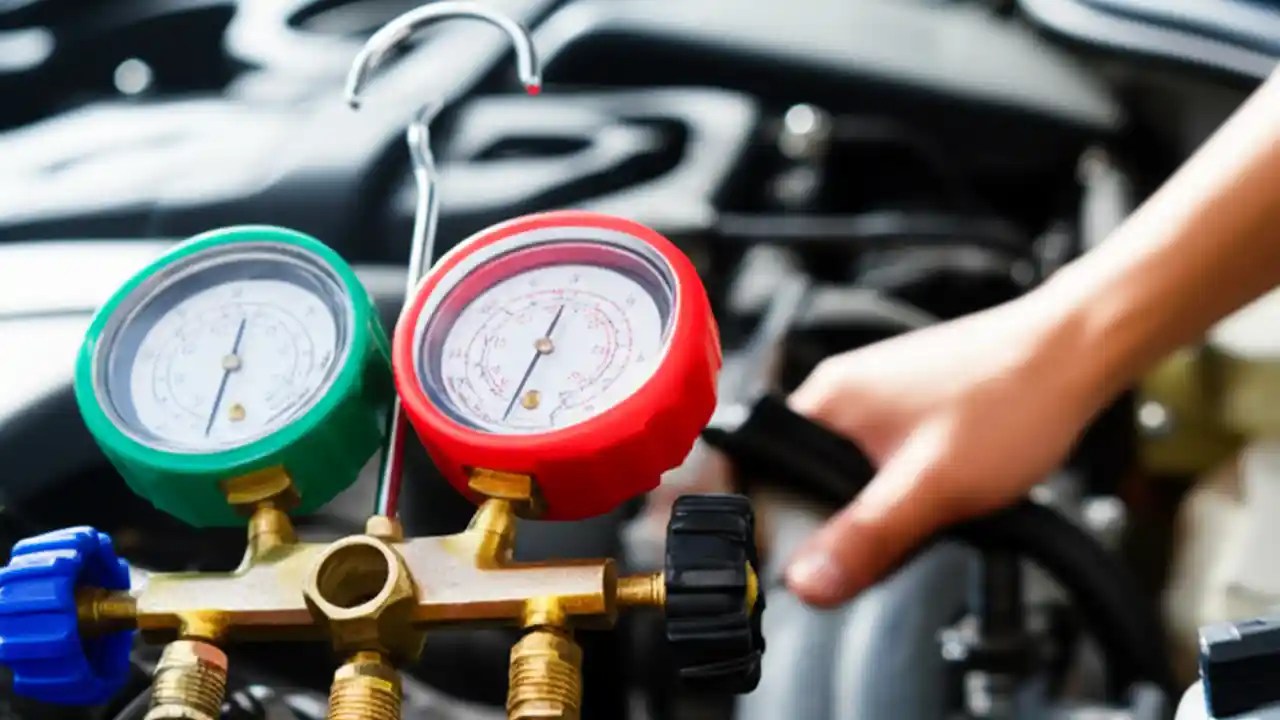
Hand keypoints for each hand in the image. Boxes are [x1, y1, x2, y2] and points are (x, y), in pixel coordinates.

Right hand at [784, 293, 1110, 606]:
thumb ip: (865, 538)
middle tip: (891, 535)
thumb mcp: (932, 488)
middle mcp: (841, 394)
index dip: (773, 526)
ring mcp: (874, 398)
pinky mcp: (907, 407)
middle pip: (803, 483)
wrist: (1075, 354)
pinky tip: (939, 491)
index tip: (801, 562)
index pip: (758, 474)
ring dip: (877, 508)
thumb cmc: (1012, 396)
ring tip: (926, 507)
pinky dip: (903, 489)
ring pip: (846, 478)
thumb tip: (805, 583)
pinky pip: (879, 464)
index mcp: (826, 402)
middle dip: (839, 524)